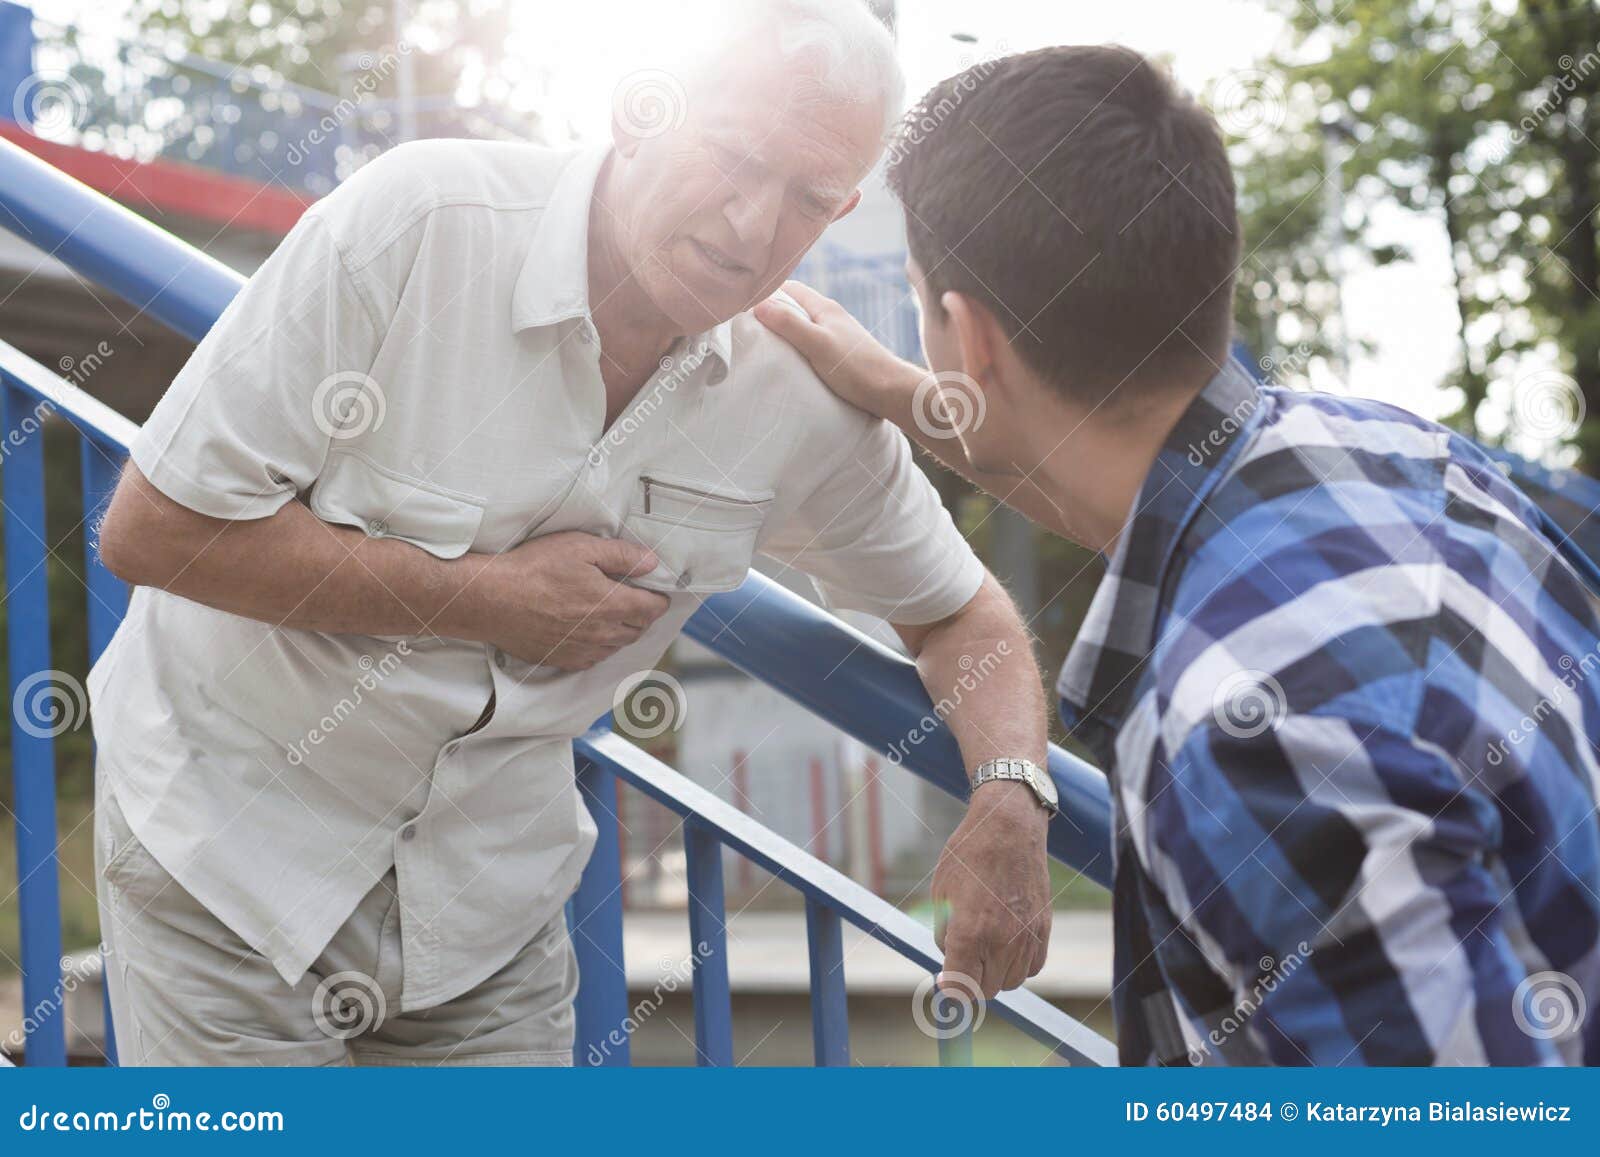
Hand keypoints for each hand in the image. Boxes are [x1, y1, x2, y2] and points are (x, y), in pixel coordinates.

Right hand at [468, 531, 671, 670]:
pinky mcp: (562, 660)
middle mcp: (602, 633)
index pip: (652, 609)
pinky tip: (589, 631)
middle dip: (642, 614)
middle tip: (635, 598)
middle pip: (638, 629)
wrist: (491, 599)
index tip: (656, 590)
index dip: (659, 598)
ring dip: (621, 631)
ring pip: (617, 645)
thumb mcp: (580, 547)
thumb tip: (652, 563)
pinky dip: (599, 645)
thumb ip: (621, 556)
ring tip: (612, 613)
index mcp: (611, 605)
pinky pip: (593, 658)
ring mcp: (582, 650)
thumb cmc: (533, 569)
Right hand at [752, 281, 920, 418]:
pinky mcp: (839, 354)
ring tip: (761, 341)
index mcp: (825, 308)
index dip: (765, 290)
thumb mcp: (818, 345)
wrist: (892, 393)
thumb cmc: (857, 369)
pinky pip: (810, 342)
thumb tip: (758, 304)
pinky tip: (788, 359)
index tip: (741, 299)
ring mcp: (836, 335)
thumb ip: (789, 324)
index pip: (789, 288)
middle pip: (794, 306)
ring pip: (802, 325)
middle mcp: (830, 317)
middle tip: (744, 322)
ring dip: (783, 330)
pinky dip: (795, 346)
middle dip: (771, 310)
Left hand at [931, 780, 1051, 998]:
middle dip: (970, 981)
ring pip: (1011, 982)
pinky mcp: (1044, 929)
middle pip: (986, 990)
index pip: (961, 989)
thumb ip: (943, 936)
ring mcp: (1026, 937)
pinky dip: (1018, 964)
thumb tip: (948, 966)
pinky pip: (1032, 967)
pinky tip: (1006, 942)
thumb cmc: (968, 856)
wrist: (1008, 828)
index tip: (945, 979)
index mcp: (970, 934)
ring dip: (995, 973)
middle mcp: (1002, 942)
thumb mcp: (940, 895)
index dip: (949, 989)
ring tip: (984, 945)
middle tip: (962, 958)